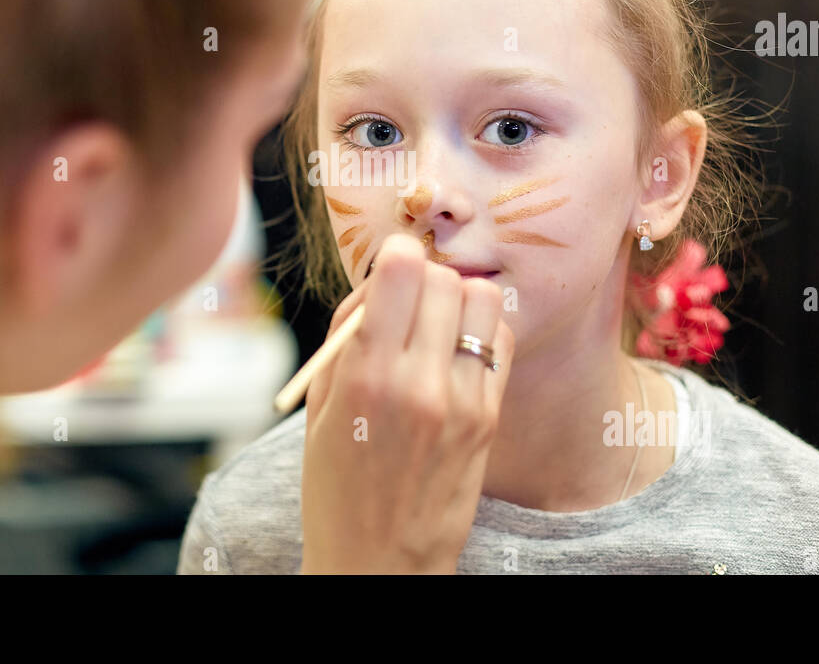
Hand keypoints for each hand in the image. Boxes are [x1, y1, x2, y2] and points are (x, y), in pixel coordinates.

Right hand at [300, 233, 514, 573]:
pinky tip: (458, 353)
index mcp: (364, 377)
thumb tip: (380, 276)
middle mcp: (418, 383)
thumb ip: (346, 335)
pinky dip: (481, 331)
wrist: (379, 563)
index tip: (391, 266)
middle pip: (444, 278)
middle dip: (425, 278)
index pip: (401, 270)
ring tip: (438, 324)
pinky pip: (500, 340)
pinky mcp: (490, 418)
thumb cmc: (336, 486)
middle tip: (411, 300)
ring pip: (482, 300)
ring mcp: (462, 401)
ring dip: (458, 299)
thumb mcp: (318, 407)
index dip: (396, 256)